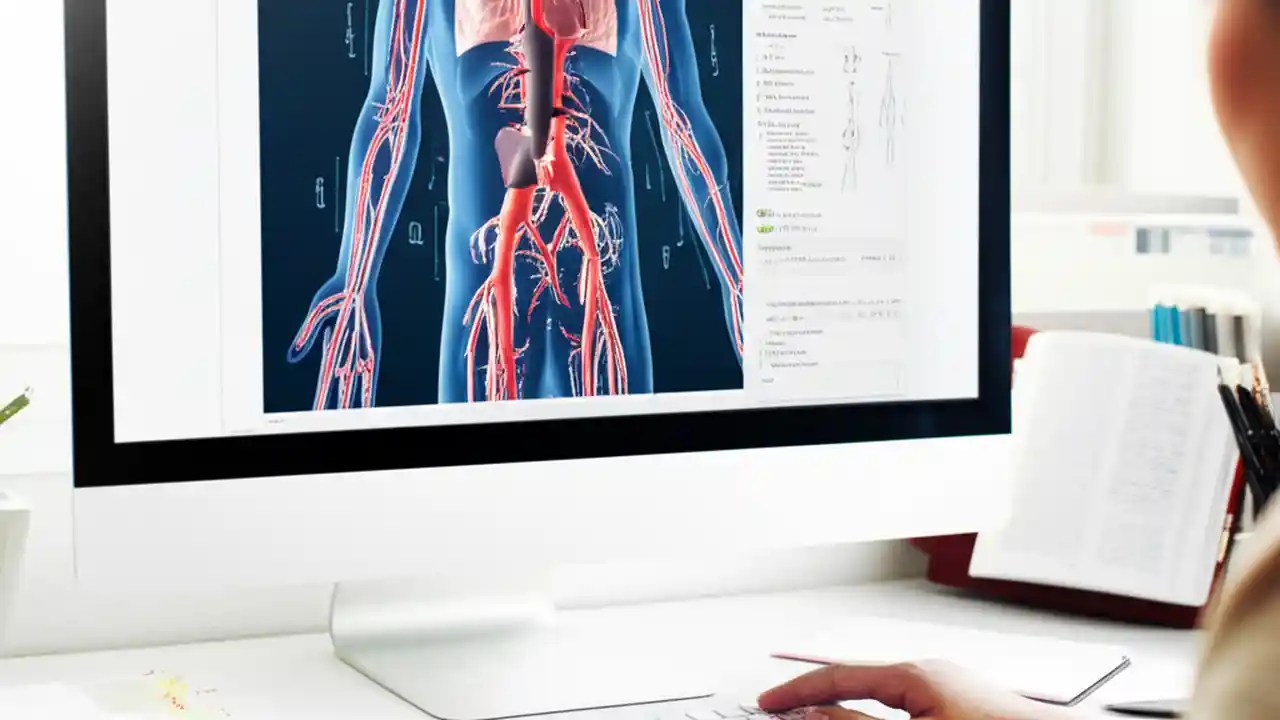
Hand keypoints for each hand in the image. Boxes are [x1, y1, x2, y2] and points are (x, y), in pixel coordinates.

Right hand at [288, 274, 380, 409]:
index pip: (326, 380)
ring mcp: (362, 353)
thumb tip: (290, 360)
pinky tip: (370, 402)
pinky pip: (373, 371)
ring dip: (356, 403)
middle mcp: (348, 355)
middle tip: (334, 424)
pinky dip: (370, 387)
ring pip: (359, 385)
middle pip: (343, 388)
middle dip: (339, 407)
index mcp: (333, 350)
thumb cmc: (334, 293)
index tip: (318, 413)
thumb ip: (304, 339)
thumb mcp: (316, 317)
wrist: (355, 280)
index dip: (323, 397)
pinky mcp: (373, 347)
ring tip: (356, 420)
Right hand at [758, 661, 1086, 719]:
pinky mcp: (967, 709)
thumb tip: (817, 713)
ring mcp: (953, 690)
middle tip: (787, 713)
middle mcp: (935, 673)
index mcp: (918, 673)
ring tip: (826, 718)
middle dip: (821, 700)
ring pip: (885, 698)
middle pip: (861, 683)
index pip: (840, 676)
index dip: (798, 691)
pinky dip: (883, 716)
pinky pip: (910, 708)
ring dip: (853, 711)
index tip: (768, 704)